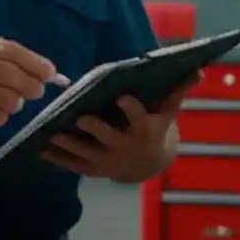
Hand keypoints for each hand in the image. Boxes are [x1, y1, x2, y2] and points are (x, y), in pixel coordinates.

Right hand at [0, 37, 57, 137]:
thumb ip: (16, 64)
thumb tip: (55, 75)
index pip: (8, 49)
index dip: (33, 61)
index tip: (51, 73)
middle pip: (7, 73)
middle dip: (30, 84)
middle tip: (39, 92)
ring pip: (5, 97)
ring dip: (16, 103)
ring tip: (13, 104)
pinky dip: (3, 117)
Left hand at [41, 71, 201, 182]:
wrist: (148, 163)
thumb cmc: (155, 126)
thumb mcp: (167, 111)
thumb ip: (178, 91)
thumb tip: (198, 70)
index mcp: (145, 129)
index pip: (140, 118)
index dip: (132, 109)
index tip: (123, 97)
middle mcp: (127, 147)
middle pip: (110, 138)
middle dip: (95, 130)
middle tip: (80, 118)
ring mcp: (109, 161)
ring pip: (88, 154)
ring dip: (70, 146)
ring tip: (52, 135)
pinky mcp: (94, 169)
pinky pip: (74, 165)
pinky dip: (58, 159)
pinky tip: (41, 149)